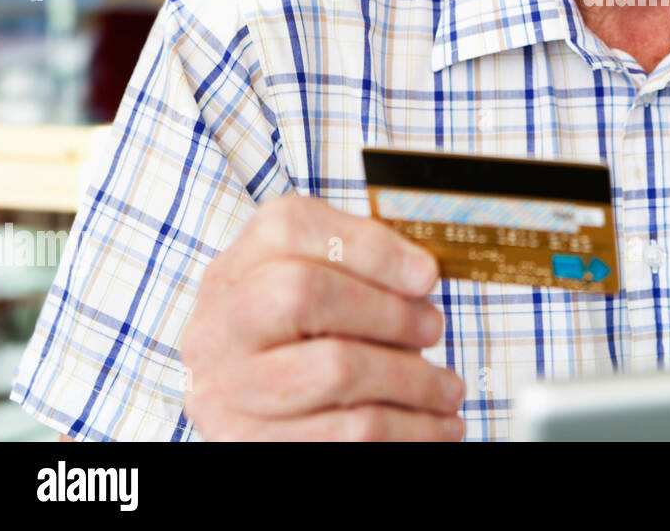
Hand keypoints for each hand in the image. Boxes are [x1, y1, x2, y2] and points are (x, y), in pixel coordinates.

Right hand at [180, 193, 463, 439]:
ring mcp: (227, 387)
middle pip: (303, 292)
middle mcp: (220, 323)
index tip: (427, 275)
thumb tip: (421, 274)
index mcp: (239, 266)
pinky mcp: (247, 442)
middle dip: (389, 311)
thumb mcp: (320, 288)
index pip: (291, 227)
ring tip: (450, 389)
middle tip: (434, 328)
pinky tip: (438, 426)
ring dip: (414, 381)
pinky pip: (345, 433)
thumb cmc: (305, 337)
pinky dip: (408, 429)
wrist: (253, 406)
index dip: (369, 247)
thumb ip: (362, 268)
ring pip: (336, 370)